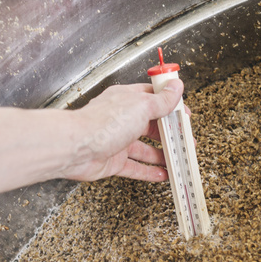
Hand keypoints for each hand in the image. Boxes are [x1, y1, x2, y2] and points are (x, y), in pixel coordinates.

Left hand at [63, 80, 185, 182]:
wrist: (76, 147)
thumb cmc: (102, 123)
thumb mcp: (141, 106)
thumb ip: (161, 101)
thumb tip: (176, 87)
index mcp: (127, 100)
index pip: (153, 98)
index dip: (170, 105)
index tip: (184, 114)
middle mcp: (121, 119)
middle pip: (150, 125)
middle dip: (169, 132)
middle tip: (184, 139)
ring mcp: (116, 141)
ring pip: (144, 148)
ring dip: (162, 154)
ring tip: (178, 158)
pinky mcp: (112, 161)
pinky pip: (135, 167)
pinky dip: (149, 171)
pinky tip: (162, 174)